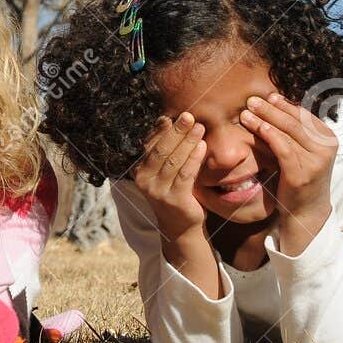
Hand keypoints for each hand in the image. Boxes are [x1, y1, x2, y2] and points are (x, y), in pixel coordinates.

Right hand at [132, 111, 207, 240]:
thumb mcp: (166, 172)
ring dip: (187, 141)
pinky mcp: (175, 199)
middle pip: (161, 150)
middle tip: (187, 116)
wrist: (181, 227)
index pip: (148, 145)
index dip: (159, 130)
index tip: (169, 117)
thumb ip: (167, 152)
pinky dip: (195, 157)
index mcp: (140, 171)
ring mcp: (159, 191)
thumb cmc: (175, 192)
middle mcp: (145, 181)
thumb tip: (171, 121)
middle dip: (175, 131)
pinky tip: (202, 145)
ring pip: (174, 160)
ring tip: (199, 127)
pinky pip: (186, 174)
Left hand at [240, 93, 335, 251]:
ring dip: (265, 119)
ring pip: (288, 132)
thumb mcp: (304, 151)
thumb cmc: (301, 176)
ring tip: (246, 111)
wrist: (306, 211)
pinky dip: (270, 135)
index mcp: (328, 138)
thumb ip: (297, 132)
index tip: (267, 96)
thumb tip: (276, 102)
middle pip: (295, 121)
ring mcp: (316, 161)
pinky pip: (284, 149)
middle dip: (272, 108)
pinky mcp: (302, 174)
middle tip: (252, 99)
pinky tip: (258, 128)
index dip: (284, 104)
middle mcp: (326, 148)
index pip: (304, 115)